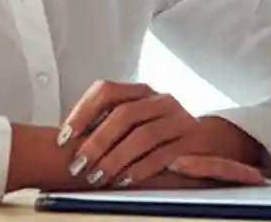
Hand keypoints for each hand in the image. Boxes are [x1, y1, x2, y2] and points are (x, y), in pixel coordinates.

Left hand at [57, 80, 266, 188]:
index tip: (64, 138)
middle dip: (97, 142)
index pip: (105, 90)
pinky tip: (124, 180)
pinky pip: (163, 155)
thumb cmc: (156, 134)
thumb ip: (106, 124)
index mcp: (139, 91)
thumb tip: (66, 140)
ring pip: (143, 136)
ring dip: (116, 158)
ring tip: (98, 176)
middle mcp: (160, 99)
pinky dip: (140, 169)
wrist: (205, 142)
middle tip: (78, 164)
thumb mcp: (133, 122)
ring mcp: (178, 119)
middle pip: (123, 115)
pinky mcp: (191, 141)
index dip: (82, 112)